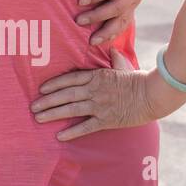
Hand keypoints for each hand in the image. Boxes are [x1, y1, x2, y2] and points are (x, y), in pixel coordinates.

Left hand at [29, 50, 185, 140]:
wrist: (153, 94)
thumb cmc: (139, 80)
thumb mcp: (124, 66)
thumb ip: (114, 59)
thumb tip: (112, 49)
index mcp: (96, 76)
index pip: (69, 79)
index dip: (54, 83)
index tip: (41, 88)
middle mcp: (94, 90)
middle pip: (66, 94)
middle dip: (47, 100)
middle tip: (32, 106)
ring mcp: (99, 105)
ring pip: (71, 109)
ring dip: (53, 113)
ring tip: (38, 118)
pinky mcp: (107, 120)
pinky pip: (86, 126)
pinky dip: (72, 132)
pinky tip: (59, 136)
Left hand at [75, 0, 154, 44]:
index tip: (79, 1)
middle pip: (118, 8)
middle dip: (98, 16)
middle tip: (78, 20)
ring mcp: (135, 1)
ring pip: (123, 20)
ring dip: (107, 31)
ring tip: (91, 41)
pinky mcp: (131, 6)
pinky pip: (124, 22)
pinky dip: (114, 33)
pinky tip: (102, 42)